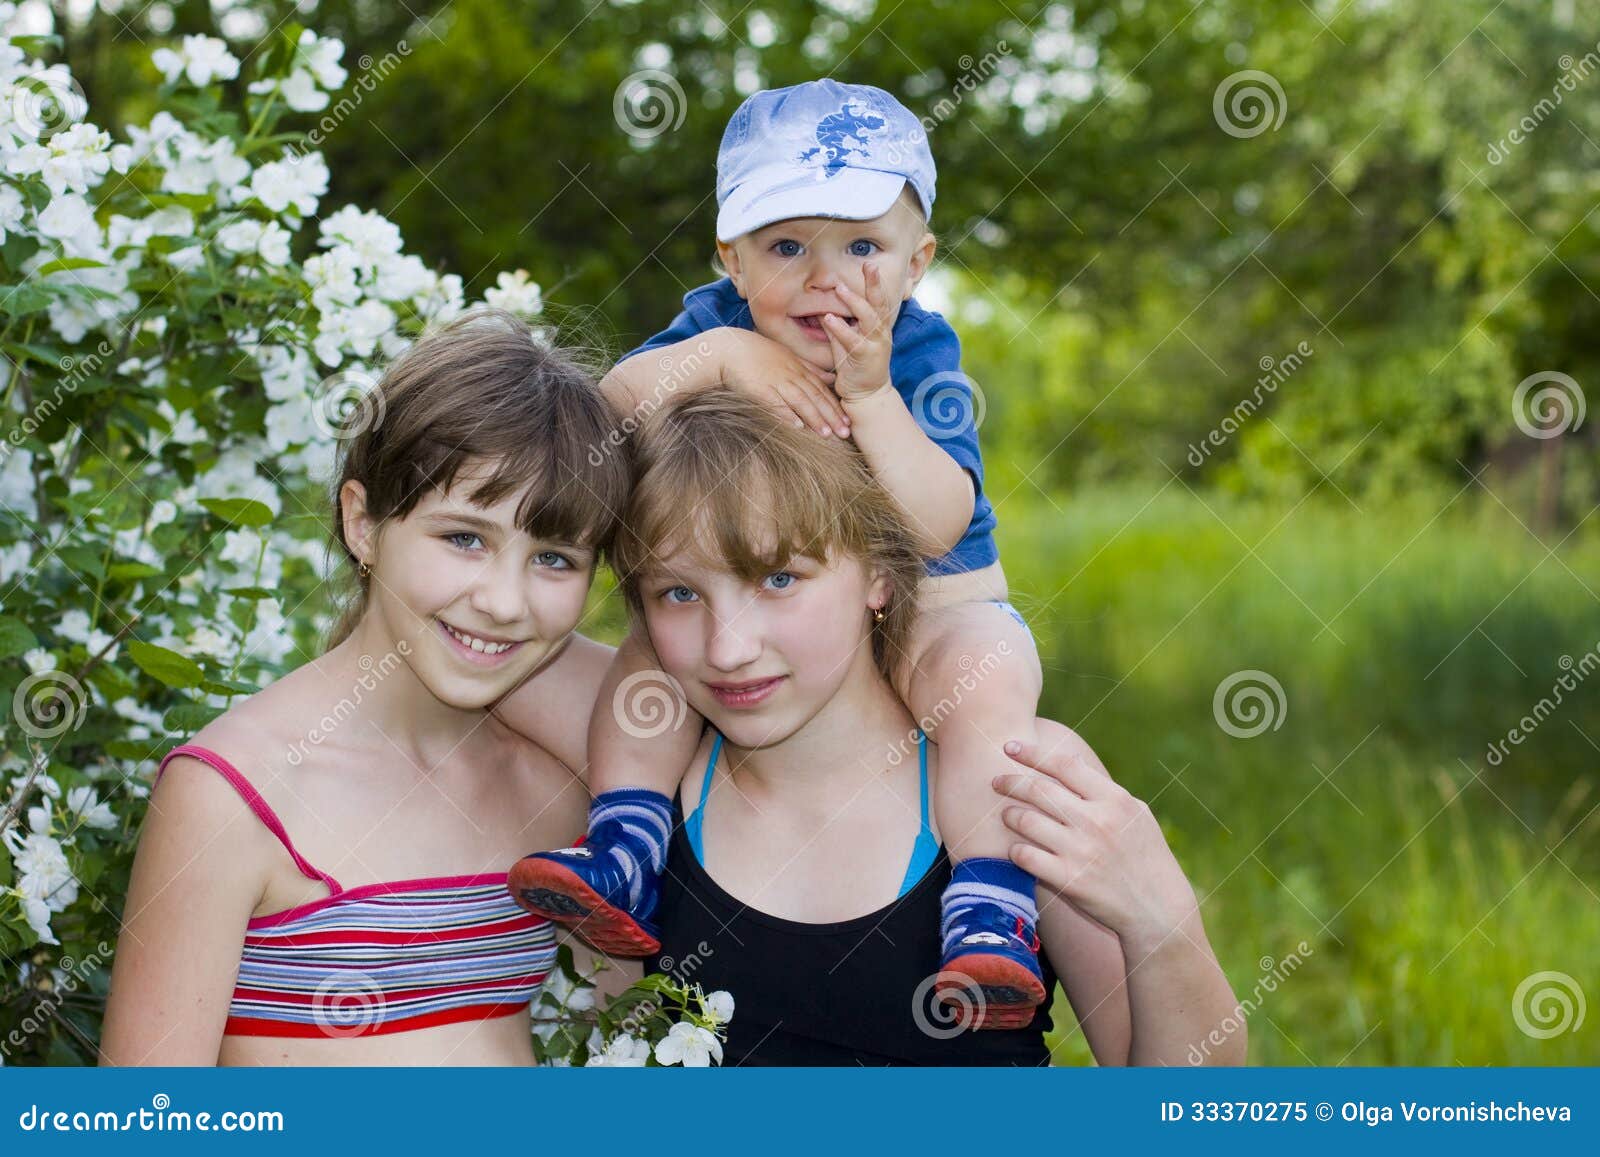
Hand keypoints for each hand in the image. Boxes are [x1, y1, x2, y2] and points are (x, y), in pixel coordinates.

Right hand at [713, 327, 849, 436]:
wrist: (730, 348)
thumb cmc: (759, 353)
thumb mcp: (788, 356)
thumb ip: (811, 368)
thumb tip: (832, 377)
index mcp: (798, 369)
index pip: (821, 390)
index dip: (836, 407)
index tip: (848, 421)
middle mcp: (790, 375)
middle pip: (815, 398)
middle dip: (831, 416)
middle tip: (845, 433)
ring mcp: (775, 381)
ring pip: (799, 401)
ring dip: (814, 418)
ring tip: (827, 434)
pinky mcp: (759, 388)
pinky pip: (775, 403)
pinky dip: (786, 414)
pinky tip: (797, 426)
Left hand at [820, 262, 895, 401]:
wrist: (866, 396)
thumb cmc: (856, 367)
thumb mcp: (846, 342)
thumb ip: (837, 326)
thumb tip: (823, 309)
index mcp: (878, 327)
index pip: (879, 300)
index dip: (875, 283)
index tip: (870, 265)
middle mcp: (880, 333)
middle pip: (880, 304)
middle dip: (875, 284)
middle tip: (868, 265)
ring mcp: (875, 345)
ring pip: (869, 318)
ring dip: (855, 302)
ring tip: (840, 288)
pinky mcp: (866, 358)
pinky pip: (853, 340)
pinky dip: (840, 328)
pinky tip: (829, 318)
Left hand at [993, 734, 1199, 949]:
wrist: (1158, 909)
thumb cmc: (1145, 856)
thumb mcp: (1135, 814)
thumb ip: (1102, 789)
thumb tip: (1071, 762)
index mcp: (1114, 800)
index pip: (1063, 764)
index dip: (1032, 753)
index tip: (1010, 746)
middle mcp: (1096, 821)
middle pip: (1038, 789)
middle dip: (1010, 781)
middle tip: (996, 781)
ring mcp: (1081, 851)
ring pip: (1025, 820)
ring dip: (1009, 815)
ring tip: (1008, 816)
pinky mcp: (1068, 879)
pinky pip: (1025, 856)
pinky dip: (1015, 850)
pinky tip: (1017, 850)